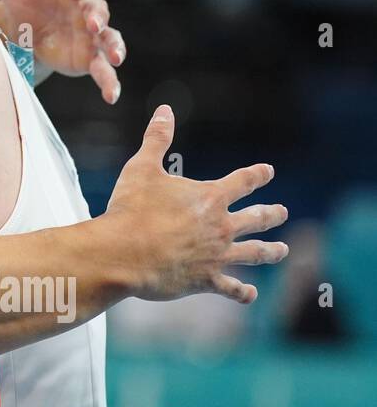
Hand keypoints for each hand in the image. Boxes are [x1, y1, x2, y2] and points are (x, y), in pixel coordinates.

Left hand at [0, 0, 125, 103]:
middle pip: (99, 11)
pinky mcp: (89, 59)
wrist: (25, 26)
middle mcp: (88, 10)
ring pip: (109, 41)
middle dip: (97, 17)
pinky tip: (112, 96)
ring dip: (114, 48)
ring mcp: (92, 36)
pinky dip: (109, 82)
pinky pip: (103, 71)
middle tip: (93, 23)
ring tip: (117, 59)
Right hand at [103, 105, 287, 302]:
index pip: (242, 182)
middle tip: (282, 212)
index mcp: (209, 198)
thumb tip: (164, 111)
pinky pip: (232, 288)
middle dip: (271, 214)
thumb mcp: (141, 168)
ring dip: (271, 251)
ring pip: (254, 253)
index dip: (257, 175)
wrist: (125, 253)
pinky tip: (252, 295)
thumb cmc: (131, 209)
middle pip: (256, 219)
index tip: (268, 171)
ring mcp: (217, 255)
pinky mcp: (206, 280)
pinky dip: (243, 292)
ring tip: (282, 250)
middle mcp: (221, 226)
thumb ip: (156, 140)